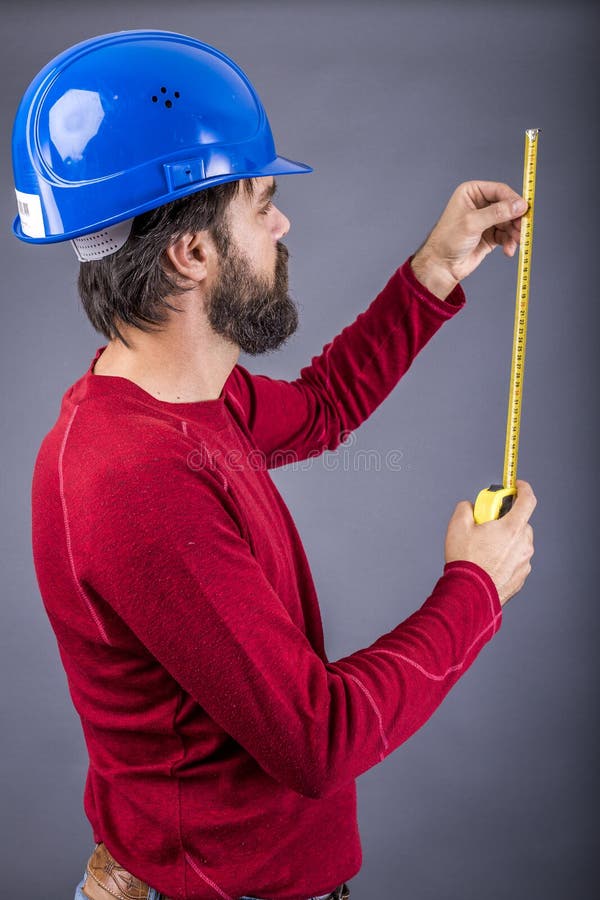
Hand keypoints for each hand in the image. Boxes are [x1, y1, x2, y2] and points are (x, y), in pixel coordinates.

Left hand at [411, 181, 528, 299]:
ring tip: (515, 242)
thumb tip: (519, 205)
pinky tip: (508, 250)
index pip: (500, 190)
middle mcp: (480, 204)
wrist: (441, 266)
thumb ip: (497, 213)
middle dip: (516, 219)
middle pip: (508, 206)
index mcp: (472, 192)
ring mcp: (486, 220)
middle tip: (523, 230)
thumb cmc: (448, 241)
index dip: (513, 200)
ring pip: (509, 221)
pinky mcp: (490, 235)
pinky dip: (510, 242)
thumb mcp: (472, 223)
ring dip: (515, 232)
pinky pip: (506, 235)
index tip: (524, 210)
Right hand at [444, 479, 536, 605]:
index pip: (527, 500)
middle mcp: (523, 544)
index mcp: (512, 528)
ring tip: (484, 550)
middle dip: (505, 521)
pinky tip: (488, 564)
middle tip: (487, 525)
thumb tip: (469, 507)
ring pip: (518, 543)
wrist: (470, 594)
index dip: (523, 489)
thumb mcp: (457, 526)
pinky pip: (516, 560)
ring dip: (506, 541)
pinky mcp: (521, 577)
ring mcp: (524, 562)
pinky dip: (506, 558)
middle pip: (520, 523)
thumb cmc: (466, 561)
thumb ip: (465, 508)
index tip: (516, 486)